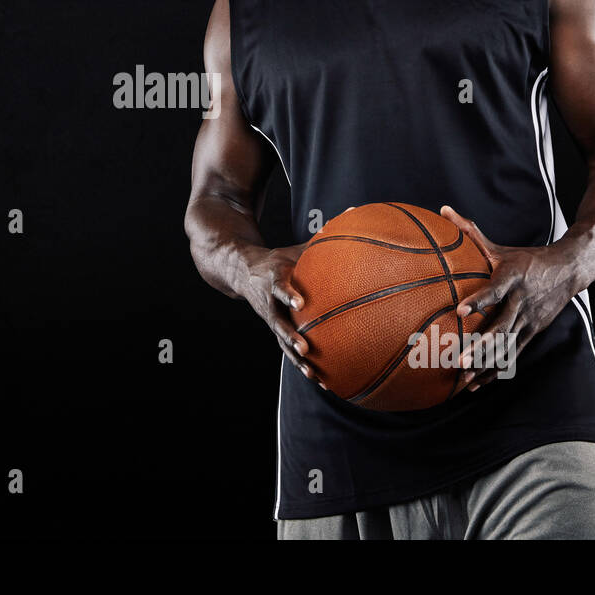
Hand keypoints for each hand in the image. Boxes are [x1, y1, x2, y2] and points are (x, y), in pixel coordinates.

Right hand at [240, 241, 326, 388]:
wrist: (242, 272)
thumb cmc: (278, 260)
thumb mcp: (294, 248)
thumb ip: (321, 238)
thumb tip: (352, 213)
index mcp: (273, 279)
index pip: (279, 288)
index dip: (288, 295)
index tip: (299, 303)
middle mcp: (269, 302)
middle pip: (278, 322)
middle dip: (290, 336)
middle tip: (305, 348)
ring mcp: (270, 319)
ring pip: (281, 341)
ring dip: (295, 358)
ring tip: (311, 373)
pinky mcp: (274, 330)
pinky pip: (287, 349)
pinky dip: (301, 365)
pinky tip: (320, 380)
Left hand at [439, 205, 581, 393]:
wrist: (569, 270)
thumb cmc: (525, 258)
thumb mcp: (500, 246)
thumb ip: (470, 231)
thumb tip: (442, 209)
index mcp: (513, 277)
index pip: (495, 289)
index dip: (479, 300)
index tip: (459, 310)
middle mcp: (522, 301)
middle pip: (502, 326)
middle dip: (481, 345)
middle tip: (459, 359)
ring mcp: (530, 319)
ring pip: (508, 345)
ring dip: (486, 363)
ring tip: (465, 379)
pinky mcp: (533, 331)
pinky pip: (514, 353)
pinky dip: (497, 369)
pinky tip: (479, 383)